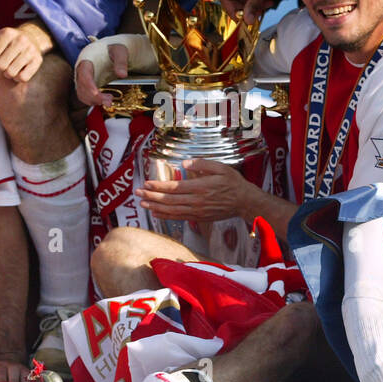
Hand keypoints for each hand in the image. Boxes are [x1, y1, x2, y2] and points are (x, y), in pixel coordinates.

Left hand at [0, 27, 44, 83]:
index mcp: (7, 33)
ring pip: (11, 73)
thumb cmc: (6, 42)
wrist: (30, 38)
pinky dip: (18, 78)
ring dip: (7, 75)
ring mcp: (31, 50)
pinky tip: (18, 72)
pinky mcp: (38, 60)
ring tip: (7, 70)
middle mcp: (20, 39)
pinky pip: (23, 78)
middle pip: (1, 66)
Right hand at [75, 42, 128, 106]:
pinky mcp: (86, 85)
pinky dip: (94, 101)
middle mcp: (81, 70)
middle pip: (82, 87)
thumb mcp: (120, 51)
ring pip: (82, 94)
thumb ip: (121, 61)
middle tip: (109, 101)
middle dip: (94, 96)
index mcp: (86, 60)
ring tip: (109, 101)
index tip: (96, 93)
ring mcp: (82, 79)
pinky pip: (85, 97)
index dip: (88, 85)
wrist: (111, 50)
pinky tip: (105, 100)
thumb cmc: (114, 48)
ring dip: (94, 101)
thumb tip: (122, 75)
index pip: (84, 74)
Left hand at [135, 158, 252, 221]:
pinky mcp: (199, 217)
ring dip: (156, 207)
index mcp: (201, 187)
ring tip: (142, 203)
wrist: (244, 202)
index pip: (174, 187)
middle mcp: (197, 201)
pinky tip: (156, 213)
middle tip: (138, 192)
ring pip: (172, 210)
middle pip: (169, 200)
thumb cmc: (233, 183)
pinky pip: (179, 217)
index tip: (146, 183)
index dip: (158, 186)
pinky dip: (166, 215)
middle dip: (152, 196)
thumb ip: (202, 164)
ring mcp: (197, 211)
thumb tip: (185, 164)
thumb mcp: (221, 168)